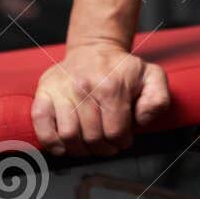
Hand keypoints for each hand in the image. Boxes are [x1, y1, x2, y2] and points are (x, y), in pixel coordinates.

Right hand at [31, 42, 170, 156]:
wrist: (94, 49)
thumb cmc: (122, 69)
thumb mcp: (151, 77)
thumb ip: (158, 99)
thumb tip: (143, 120)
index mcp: (112, 86)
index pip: (115, 132)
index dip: (122, 142)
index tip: (123, 139)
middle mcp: (84, 87)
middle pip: (92, 137)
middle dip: (103, 148)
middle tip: (107, 144)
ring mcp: (62, 89)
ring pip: (68, 135)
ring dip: (80, 148)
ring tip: (89, 144)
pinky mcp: (44, 91)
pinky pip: (41, 124)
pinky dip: (51, 141)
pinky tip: (64, 144)